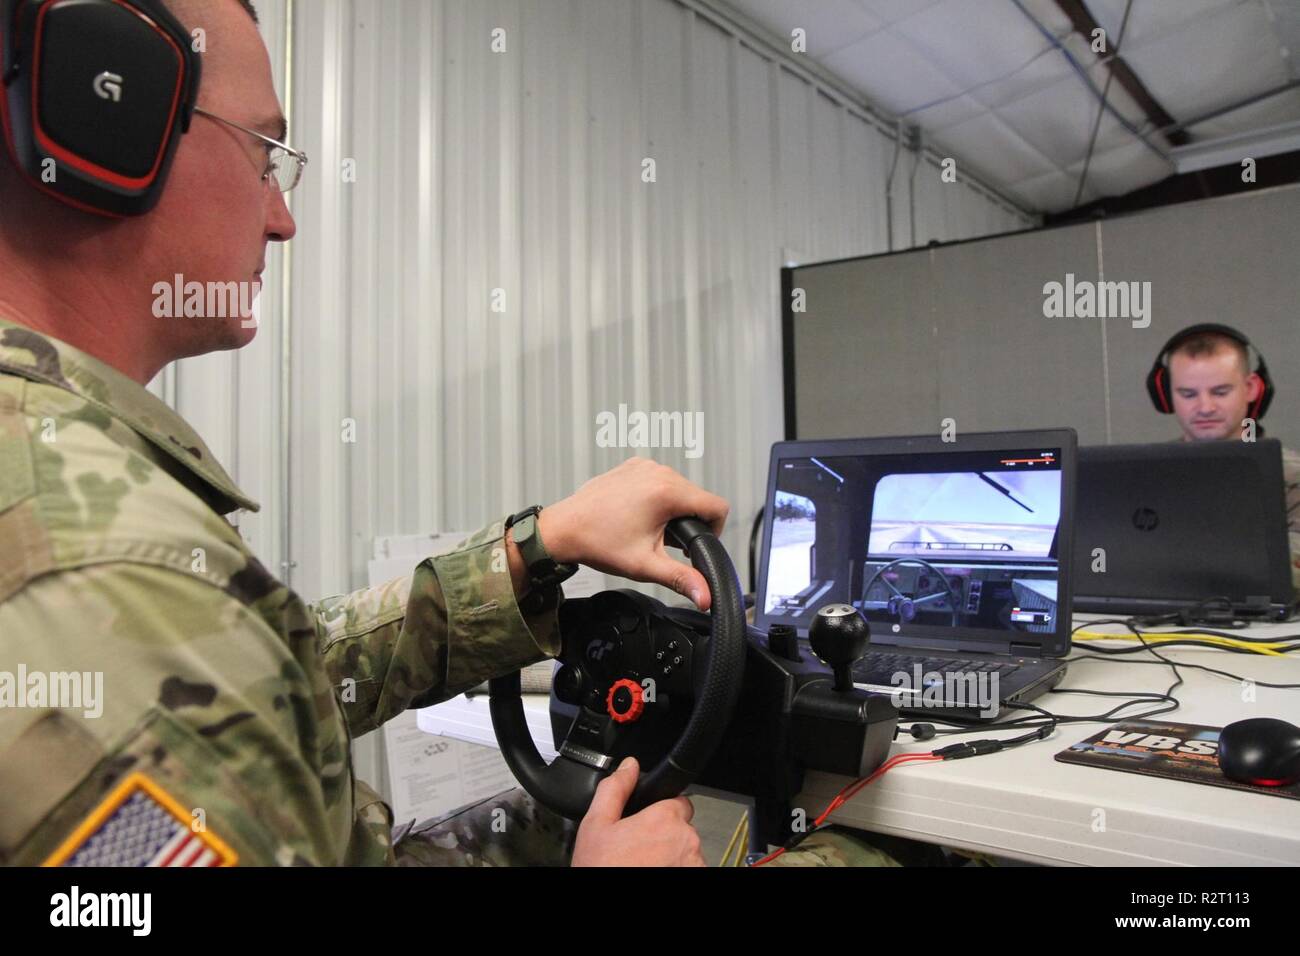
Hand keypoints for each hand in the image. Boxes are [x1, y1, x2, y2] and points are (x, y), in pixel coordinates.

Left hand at [538, 457, 728, 609]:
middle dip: (690, 522)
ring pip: (679, 488)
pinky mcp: (632, 466)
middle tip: (666, 542)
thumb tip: (705, 596)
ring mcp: (644, 466)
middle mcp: (657, 472)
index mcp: (666, 492)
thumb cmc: (598, 543)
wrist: (564, 529)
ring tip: (651, 530)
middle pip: (698, 497)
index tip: (696, 545)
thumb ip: (681, 579)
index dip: (715, 530)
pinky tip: (640, 515)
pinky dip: (657, 497)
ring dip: (673, 509)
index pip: (716, 506)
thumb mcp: (645, 565)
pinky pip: (660, 480)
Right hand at [570, 758, 705, 866]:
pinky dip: (674, 871)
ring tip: (642, 866)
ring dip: (671, 857)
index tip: (646, 824)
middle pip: (682, 828)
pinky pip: (688, 869)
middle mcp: (687, 841)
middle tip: (637, 850)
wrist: (606, 911)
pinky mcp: (696, 879)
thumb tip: (628, 766)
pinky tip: (651, 874)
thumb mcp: (596, 825)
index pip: (679, 801)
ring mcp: (694, 865)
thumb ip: (615, 789)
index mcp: (665, 819)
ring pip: (686, 853)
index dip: (661, 811)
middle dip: (664, 836)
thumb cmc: (602, 870)